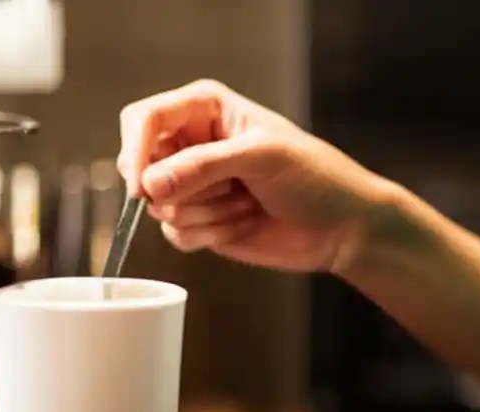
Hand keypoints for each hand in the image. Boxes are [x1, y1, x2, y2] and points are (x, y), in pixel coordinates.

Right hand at [116, 79, 400, 273]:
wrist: (343, 227)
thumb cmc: (315, 177)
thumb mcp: (262, 158)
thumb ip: (203, 166)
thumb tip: (149, 184)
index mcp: (204, 108)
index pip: (144, 118)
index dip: (135, 150)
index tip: (144, 186)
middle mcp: (192, 143)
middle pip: (141, 166)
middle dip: (181, 188)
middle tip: (226, 189)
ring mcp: (194, 185)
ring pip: (160, 206)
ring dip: (206, 213)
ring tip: (248, 203)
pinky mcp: (201, 221)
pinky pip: (176, 234)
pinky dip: (209, 235)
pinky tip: (245, 224)